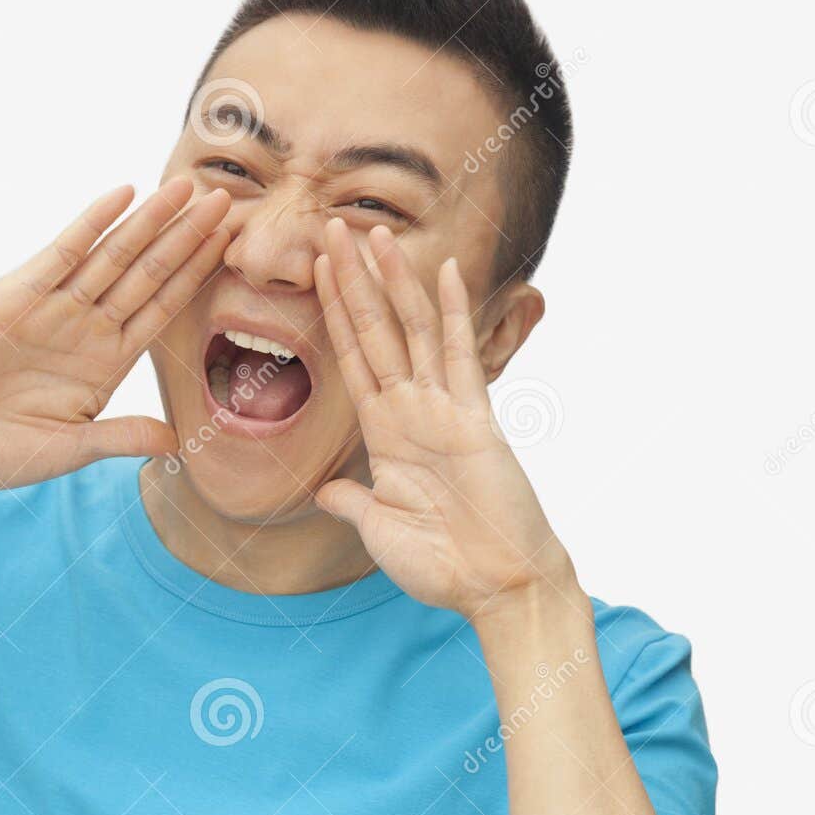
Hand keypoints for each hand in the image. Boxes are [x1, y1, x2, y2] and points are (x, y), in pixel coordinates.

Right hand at [0, 180, 230, 491]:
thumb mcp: (65, 449)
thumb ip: (118, 438)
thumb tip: (174, 444)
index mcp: (107, 362)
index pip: (163, 309)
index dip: (198, 278)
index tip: (231, 250)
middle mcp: (88, 326)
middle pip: (150, 272)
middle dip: (188, 237)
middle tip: (229, 201)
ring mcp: (56, 305)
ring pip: (116, 254)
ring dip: (152, 220)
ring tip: (189, 187)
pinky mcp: (19, 290)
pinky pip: (64, 251)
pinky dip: (93, 222)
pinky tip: (124, 195)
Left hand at [312, 219, 578, 622]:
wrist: (498, 587)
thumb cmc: (445, 566)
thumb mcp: (380, 531)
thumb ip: (353, 502)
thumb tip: (324, 490)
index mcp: (386, 435)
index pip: (353, 358)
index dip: (333, 313)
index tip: (315, 269)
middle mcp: (413, 412)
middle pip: (376, 331)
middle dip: (352, 280)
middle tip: (331, 226)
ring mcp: (445, 411)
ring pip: (413, 331)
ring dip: (392, 281)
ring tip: (372, 232)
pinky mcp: (476, 420)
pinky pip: (461, 356)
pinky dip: (455, 312)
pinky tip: (444, 269)